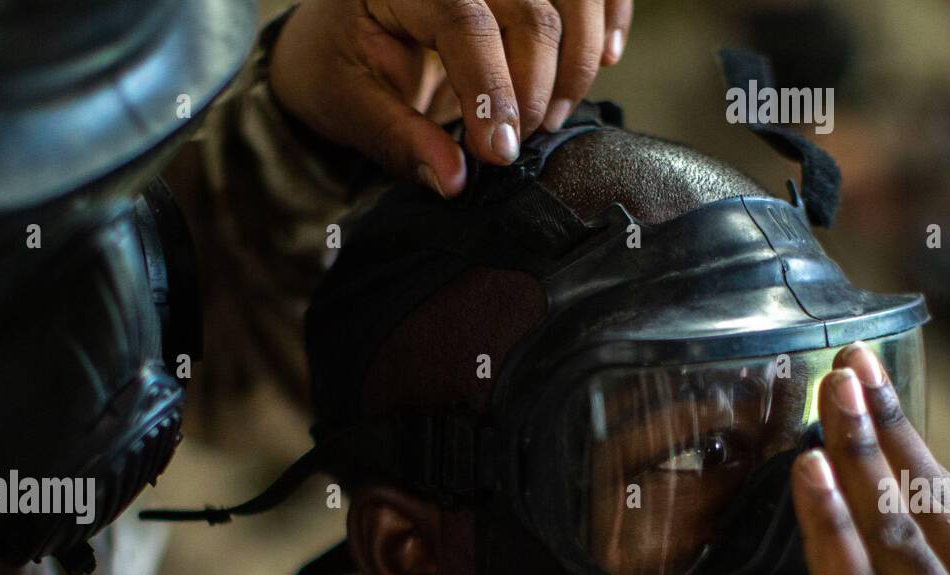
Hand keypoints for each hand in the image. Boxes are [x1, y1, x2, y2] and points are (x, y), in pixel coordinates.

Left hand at [269, 0, 632, 194]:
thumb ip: (401, 143)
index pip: (465, 19)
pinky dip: (608, 15)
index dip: (492, 89)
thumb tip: (456, 182)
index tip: (501, 153)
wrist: (343, 33)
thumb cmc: (341, 67)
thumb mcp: (351, 108)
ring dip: (577, 61)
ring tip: (551, 118)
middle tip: (517, 146)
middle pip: (529, 6)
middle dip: (535, 87)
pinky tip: (608, 56)